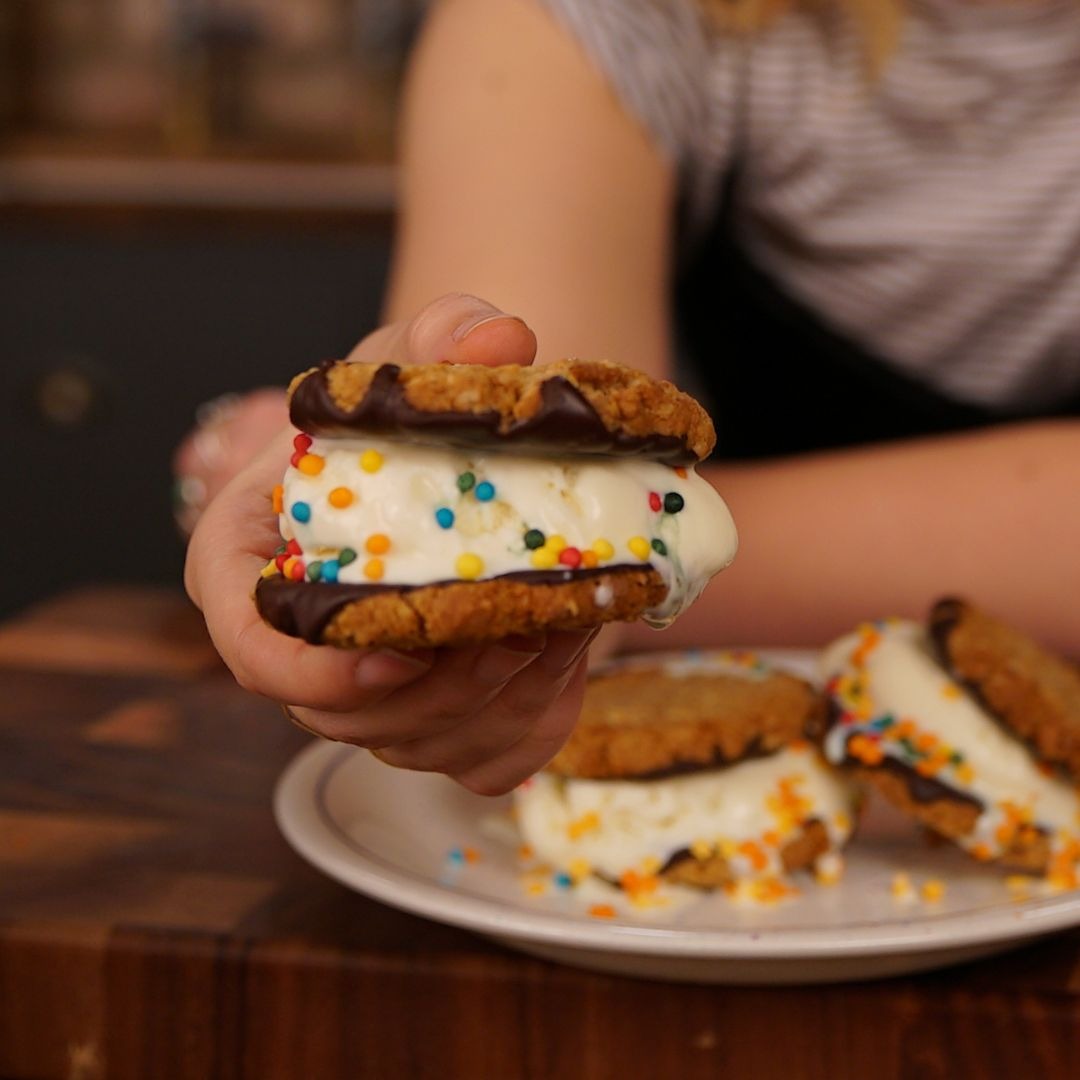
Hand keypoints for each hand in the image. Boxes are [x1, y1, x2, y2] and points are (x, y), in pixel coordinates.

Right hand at [185, 293, 603, 794]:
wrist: (430, 459)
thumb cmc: (391, 412)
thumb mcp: (407, 356)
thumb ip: (442, 336)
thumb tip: (502, 339)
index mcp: (253, 565)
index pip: (250, 646)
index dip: (310, 670)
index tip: (394, 653)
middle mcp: (300, 644)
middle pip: (343, 715)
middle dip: (438, 689)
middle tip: (519, 630)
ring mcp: (367, 690)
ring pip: (419, 745)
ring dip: (497, 700)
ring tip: (563, 628)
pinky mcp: (432, 716)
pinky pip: (477, 759)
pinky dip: (529, 723)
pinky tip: (567, 657)